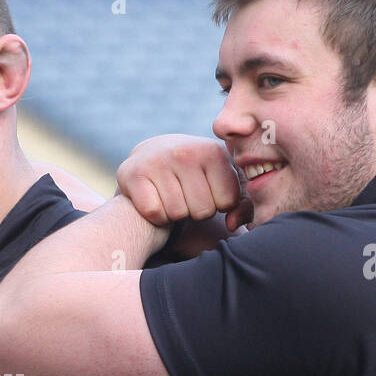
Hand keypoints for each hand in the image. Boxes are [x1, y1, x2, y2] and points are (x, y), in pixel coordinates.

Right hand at [116, 134, 250, 232]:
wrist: (149, 157)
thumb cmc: (193, 176)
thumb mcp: (222, 181)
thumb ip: (242, 204)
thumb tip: (233, 223)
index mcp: (213, 151)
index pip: (227, 202)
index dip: (217, 205)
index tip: (206, 192)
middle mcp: (186, 151)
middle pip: (202, 211)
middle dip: (195, 211)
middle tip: (185, 195)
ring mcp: (158, 160)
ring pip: (177, 214)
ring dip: (174, 214)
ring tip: (170, 196)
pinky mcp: (133, 173)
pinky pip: (154, 212)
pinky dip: (154, 215)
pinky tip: (154, 199)